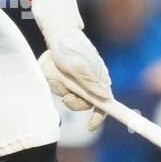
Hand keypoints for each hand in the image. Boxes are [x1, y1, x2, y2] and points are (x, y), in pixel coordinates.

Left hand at [30, 0, 110, 130]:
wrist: (58, 34)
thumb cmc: (71, 48)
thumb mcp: (79, 66)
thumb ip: (91, 83)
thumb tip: (106, 98)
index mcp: (99, 81)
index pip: (104, 105)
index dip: (99, 117)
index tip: (90, 127)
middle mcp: (91, 83)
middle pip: (85, 104)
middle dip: (74, 103)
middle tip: (65, 97)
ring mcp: (79, 81)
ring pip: (71, 97)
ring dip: (63, 91)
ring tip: (57, 77)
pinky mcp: (67, 79)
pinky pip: (62, 89)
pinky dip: (56, 85)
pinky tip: (54, 75)